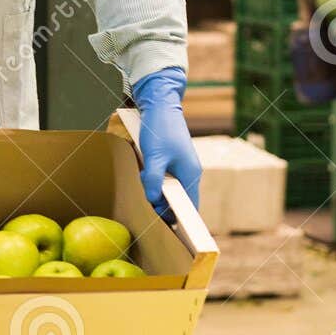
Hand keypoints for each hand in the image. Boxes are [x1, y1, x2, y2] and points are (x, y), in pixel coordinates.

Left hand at [131, 66, 200, 217]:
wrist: (160, 105)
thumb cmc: (160, 131)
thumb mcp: (154, 158)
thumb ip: (154, 181)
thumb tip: (153, 201)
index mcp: (190, 175)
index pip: (190, 207)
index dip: (179, 220)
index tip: (167, 229)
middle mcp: (190, 173)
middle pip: (180, 201)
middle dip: (164, 205)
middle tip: (148, 203)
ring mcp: (182, 167)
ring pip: (172, 190)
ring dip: (158, 192)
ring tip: (145, 183)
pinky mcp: (174, 161)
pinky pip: (167, 179)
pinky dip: (156, 182)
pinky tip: (146, 175)